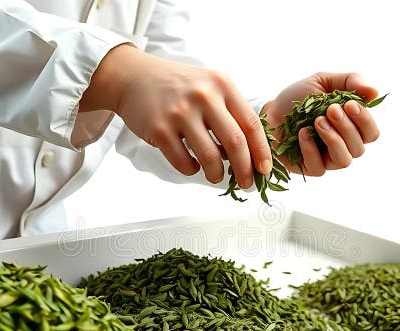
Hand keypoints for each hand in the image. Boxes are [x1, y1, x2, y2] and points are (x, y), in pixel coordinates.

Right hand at [80, 44, 271, 188]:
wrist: (134, 77)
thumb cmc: (177, 86)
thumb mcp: (209, 85)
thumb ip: (230, 110)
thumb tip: (251, 150)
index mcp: (222, 85)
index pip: (251, 123)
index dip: (262, 151)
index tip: (265, 169)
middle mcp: (203, 96)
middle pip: (235, 142)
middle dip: (245, 169)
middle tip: (247, 183)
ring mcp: (180, 112)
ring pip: (210, 156)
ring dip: (217, 174)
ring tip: (216, 176)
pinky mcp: (159, 129)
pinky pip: (184, 162)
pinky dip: (192, 170)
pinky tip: (192, 165)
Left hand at [261, 72, 380, 176]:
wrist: (270, 110)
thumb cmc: (299, 98)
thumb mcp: (324, 82)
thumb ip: (350, 82)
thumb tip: (374, 92)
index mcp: (352, 127)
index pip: (371, 133)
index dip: (365, 121)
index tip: (349, 104)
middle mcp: (343, 146)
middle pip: (359, 148)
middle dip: (347, 128)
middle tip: (331, 110)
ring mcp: (327, 160)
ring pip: (344, 160)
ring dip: (334, 139)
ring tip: (317, 121)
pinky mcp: (309, 168)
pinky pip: (319, 168)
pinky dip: (311, 149)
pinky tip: (302, 133)